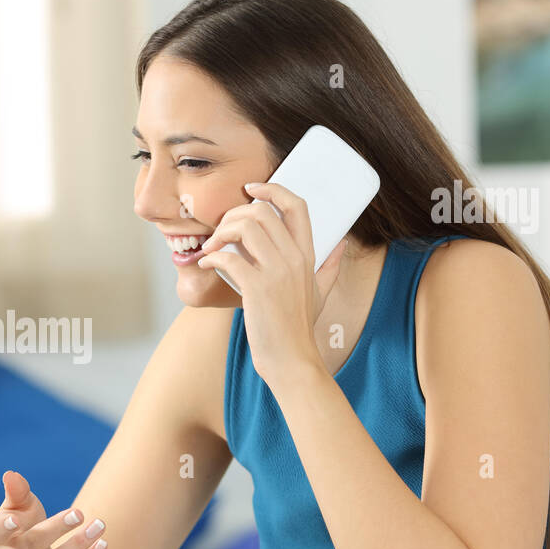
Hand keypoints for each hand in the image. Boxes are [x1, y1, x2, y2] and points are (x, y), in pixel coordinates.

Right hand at [0, 470, 107, 548]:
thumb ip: (17, 492)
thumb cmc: (22, 527)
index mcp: (0, 537)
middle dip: (57, 528)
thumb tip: (10, 474)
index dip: (4, 526)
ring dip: (77, 546)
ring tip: (99, 526)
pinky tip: (102, 545)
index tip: (16, 519)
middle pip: (32, 544)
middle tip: (80, 513)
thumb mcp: (18, 508)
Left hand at [197, 182, 346, 386]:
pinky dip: (212, 257)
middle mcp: (294, 258)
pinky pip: (229, 258)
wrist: (292, 360)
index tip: (251, 189)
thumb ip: (331, 266)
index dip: (273, 189)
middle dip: (234, 213)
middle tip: (220, 231)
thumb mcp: (321, 292)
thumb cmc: (299, 327)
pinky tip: (207, 264)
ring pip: (245, 228)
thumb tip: (342, 243)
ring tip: (211, 248)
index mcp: (309, 255)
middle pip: (263, 211)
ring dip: (220, 232)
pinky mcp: (257, 289)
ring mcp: (276, 273)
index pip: (296, 205)